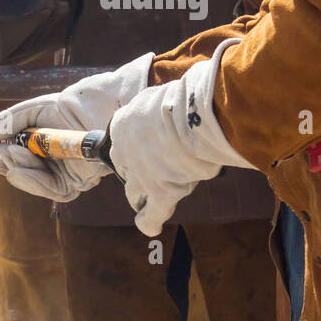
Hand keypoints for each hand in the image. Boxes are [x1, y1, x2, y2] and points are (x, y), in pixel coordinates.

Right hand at [0, 54, 153, 200]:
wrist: (101, 108)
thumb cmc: (71, 105)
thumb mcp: (33, 110)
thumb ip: (9, 122)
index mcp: (40, 144)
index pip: (16, 159)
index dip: (2, 162)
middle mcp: (50, 161)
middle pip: (20, 174)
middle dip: (8, 164)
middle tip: (5, 151)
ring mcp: (63, 174)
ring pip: (31, 183)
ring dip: (19, 170)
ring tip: (17, 152)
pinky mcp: (76, 183)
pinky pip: (51, 191)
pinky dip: (34, 181)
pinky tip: (25, 169)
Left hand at [109, 39, 253, 235]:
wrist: (197, 113)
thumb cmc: (191, 95)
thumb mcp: (170, 93)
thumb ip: (168, 103)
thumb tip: (191, 93)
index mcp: (125, 122)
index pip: (124, 143)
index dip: (135, 150)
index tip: (145, 152)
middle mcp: (125, 149)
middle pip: (127, 167)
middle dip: (137, 172)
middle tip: (152, 173)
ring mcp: (140, 172)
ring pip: (135, 190)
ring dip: (142, 195)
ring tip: (144, 202)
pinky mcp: (159, 191)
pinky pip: (151, 212)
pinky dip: (149, 220)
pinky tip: (148, 226)